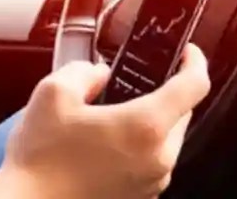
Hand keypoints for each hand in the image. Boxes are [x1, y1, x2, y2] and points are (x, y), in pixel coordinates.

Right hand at [0, 45, 210, 198]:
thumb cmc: (41, 157)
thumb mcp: (53, 93)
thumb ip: (84, 71)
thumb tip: (99, 73)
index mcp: (144, 126)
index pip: (194, 87)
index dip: (195, 62)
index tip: (187, 52)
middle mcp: (158, 157)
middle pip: (182, 115)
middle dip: (164, 95)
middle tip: (130, 85)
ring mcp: (152, 182)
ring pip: (167, 141)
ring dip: (149, 124)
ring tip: (109, 119)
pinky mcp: (140, 197)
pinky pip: (151, 163)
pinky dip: (137, 149)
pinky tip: (103, 146)